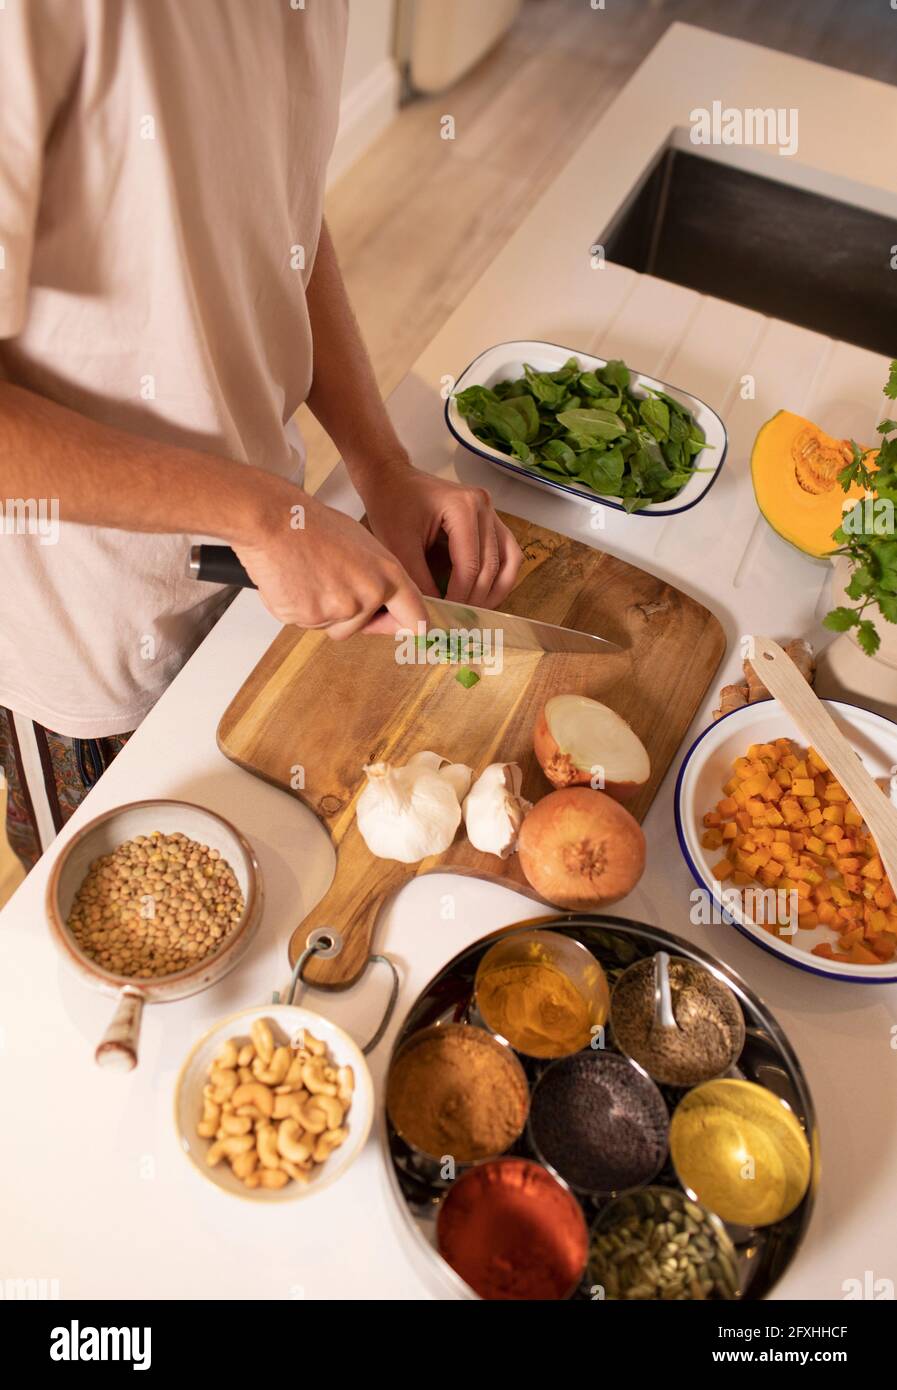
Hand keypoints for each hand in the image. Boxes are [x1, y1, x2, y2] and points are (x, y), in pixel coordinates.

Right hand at [234, 482, 426, 639]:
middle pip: (366, 628)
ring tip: (309, 576)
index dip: (412, 627)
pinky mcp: (311, 619)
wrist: (274, 522)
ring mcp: (340, 610)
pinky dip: (298, 608)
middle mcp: (368, 596)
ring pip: (334, 627)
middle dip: (354, 618)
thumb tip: (385, 602)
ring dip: (323, 612)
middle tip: (334, 587)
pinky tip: (293, 581)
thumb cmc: (313, 525)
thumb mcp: (361, 544)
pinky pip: (307, 623)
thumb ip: (377, 576)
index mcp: (387, 575)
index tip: (412, 633)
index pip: (415, 617)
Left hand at [360, 462, 523, 606]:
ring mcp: (491, 510)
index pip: (469, 565)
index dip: (460, 597)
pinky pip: (508, 552)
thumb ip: (418, 580)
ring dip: (496, 590)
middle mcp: (483, 505)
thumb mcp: (397, 545)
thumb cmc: (391, 505)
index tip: (446, 617)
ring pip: (509, 560)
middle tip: (460, 621)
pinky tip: (485, 594)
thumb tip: (433, 614)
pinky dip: (501, 576)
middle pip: (491, 566)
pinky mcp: (491, 518)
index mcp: (462, 506)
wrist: (391, 479)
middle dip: (476, 598)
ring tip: (477, 611)